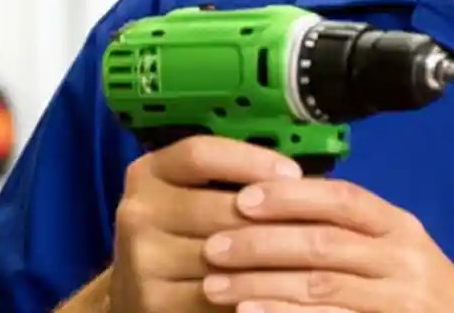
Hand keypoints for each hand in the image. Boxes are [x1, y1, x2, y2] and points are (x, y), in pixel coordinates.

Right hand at [109, 136, 305, 312]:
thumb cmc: (189, 231)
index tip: (294, 172)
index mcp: (148, 173)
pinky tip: (282, 285)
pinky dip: (254, 289)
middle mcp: (137, 212)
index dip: (250, 160)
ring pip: (222, 254)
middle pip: (217, 206)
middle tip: (316, 217)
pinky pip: (217, 294)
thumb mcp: (195, 192)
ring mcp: (142, 260)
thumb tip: (298, 175)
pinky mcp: (154, 302)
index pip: (200, 154)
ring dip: (271, 255)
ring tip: (309, 251)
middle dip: (272, 214)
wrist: (142, 290)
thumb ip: (234, 178)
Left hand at [199, 178, 453, 312]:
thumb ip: (351, 227)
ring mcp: (397, 300)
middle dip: (262, 242)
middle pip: (324, 244)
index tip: (244, 196)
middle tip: (213, 243)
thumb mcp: (395, 247)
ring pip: (319, 286)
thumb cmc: (418, 289)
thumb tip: (281, 198)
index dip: (292, 196)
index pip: (344, 200)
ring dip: (260, 284)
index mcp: (399, 226)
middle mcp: (401, 259)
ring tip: (215, 283)